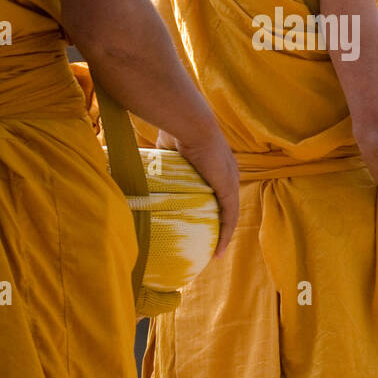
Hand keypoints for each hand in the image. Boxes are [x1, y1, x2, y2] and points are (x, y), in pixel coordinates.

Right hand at [160, 126, 239, 256]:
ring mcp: (230, 180)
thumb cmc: (176, 130)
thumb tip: (146, 166)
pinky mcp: (227, 188)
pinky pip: (229, 216)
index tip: (204, 221)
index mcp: (217, 163)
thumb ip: (164, 160)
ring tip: (215, 254)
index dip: (213, 207)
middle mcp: (229, 172)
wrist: (188, 123)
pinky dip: (225, 234)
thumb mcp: (170, 148)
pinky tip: (219, 251)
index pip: (219, 190)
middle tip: (211, 244)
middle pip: (227, 205)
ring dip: (224, 235)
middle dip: (221, 225)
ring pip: (230, 214)